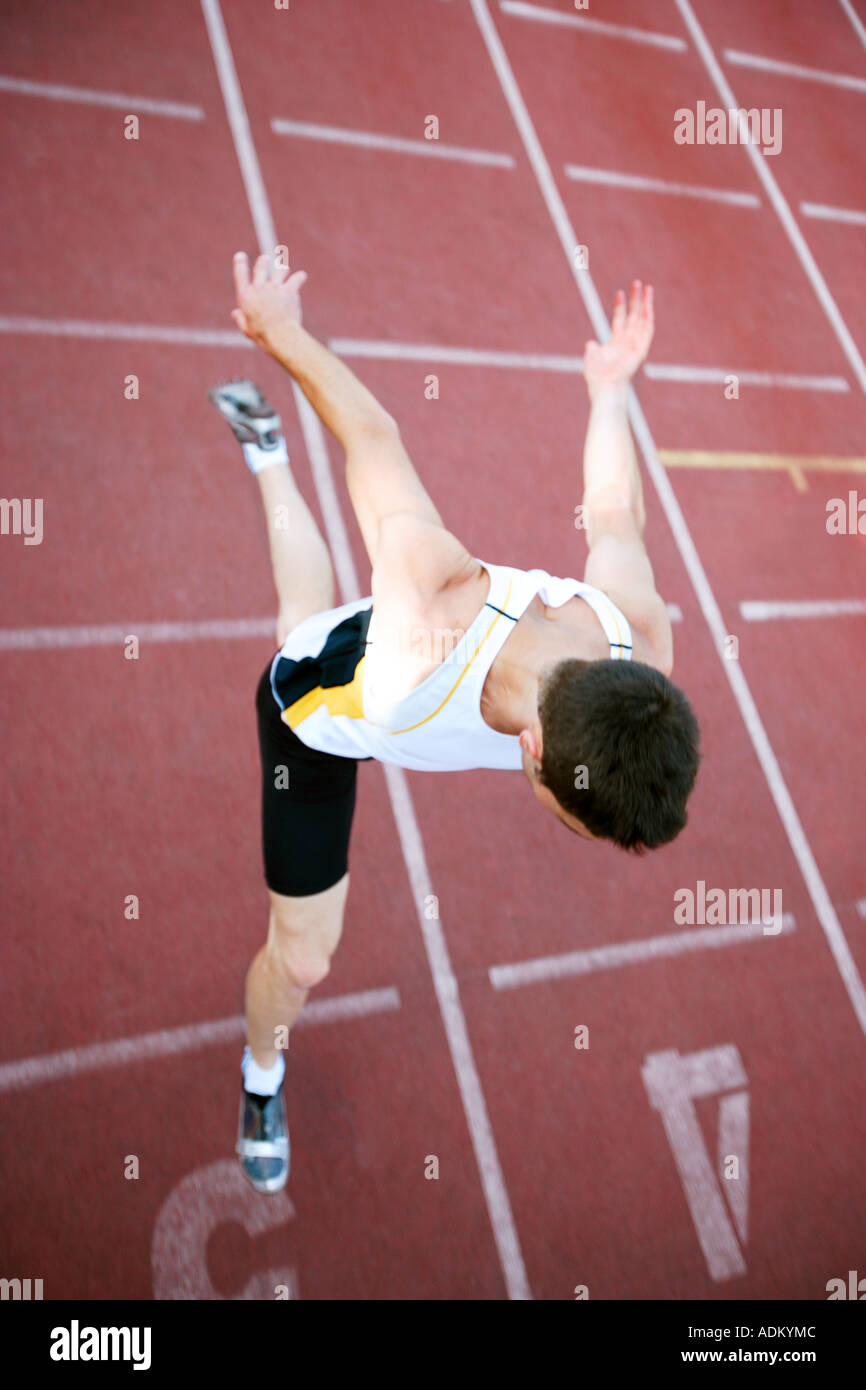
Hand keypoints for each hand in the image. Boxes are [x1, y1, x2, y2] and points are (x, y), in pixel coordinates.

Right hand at [230, 250, 307, 348]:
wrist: (281, 336)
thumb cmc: (262, 335)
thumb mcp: (246, 329)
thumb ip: (240, 319)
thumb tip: (235, 313)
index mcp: (245, 296)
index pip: (240, 274)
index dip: (240, 263)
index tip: (241, 255)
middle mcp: (259, 287)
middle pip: (261, 266)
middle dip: (263, 261)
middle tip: (266, 259)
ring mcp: (274, 287)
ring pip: (280, 271)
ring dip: (282, 269)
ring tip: (284, 269)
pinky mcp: (289, 290)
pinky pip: (296, 279)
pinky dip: (300, 277)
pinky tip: (302, 276)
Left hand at [583, 280, 653, 401]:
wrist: (605, 388)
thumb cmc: (597, 378)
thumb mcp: (592, 359)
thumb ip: (593, 349)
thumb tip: (591, 343)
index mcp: (616, 345)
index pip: (619, 321)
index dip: (619, 307)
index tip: (619, 293)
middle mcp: (627, 343)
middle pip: (633, 317)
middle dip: (635, 300)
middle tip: (636, 283)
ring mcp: (636, 345)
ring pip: (643, 320)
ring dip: (644, 303)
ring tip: (645, 287)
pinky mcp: (641, 349)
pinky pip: (647, 329)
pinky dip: (648, 316)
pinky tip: (648, 303)